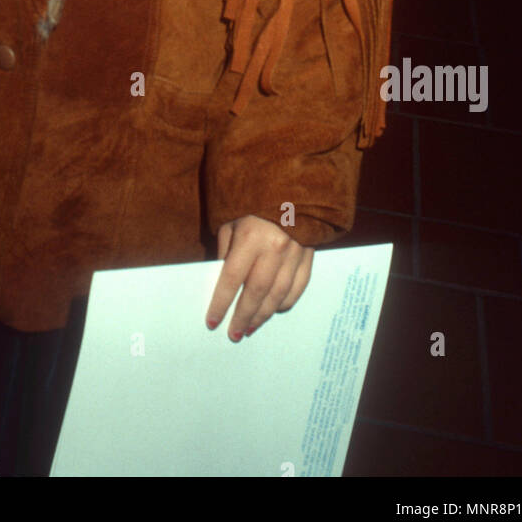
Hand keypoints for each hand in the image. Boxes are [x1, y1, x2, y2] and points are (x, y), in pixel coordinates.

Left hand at [205, 215, 313, 340]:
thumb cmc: (253, 205)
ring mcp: (295, 251)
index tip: (212, 322)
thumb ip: (226, 250)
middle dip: (243, 316)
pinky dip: (285, 303)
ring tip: (249, 328)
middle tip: (233, 334)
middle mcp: (275, 246)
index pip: (232, 278)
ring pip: (278, 294)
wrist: (292, 188)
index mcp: (251, 236)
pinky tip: (273, 311)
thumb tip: (221, 281)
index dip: (221, 303)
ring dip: (263, 315)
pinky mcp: (309, 254)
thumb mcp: (231, 221)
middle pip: (257, 291)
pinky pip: (298, 287)